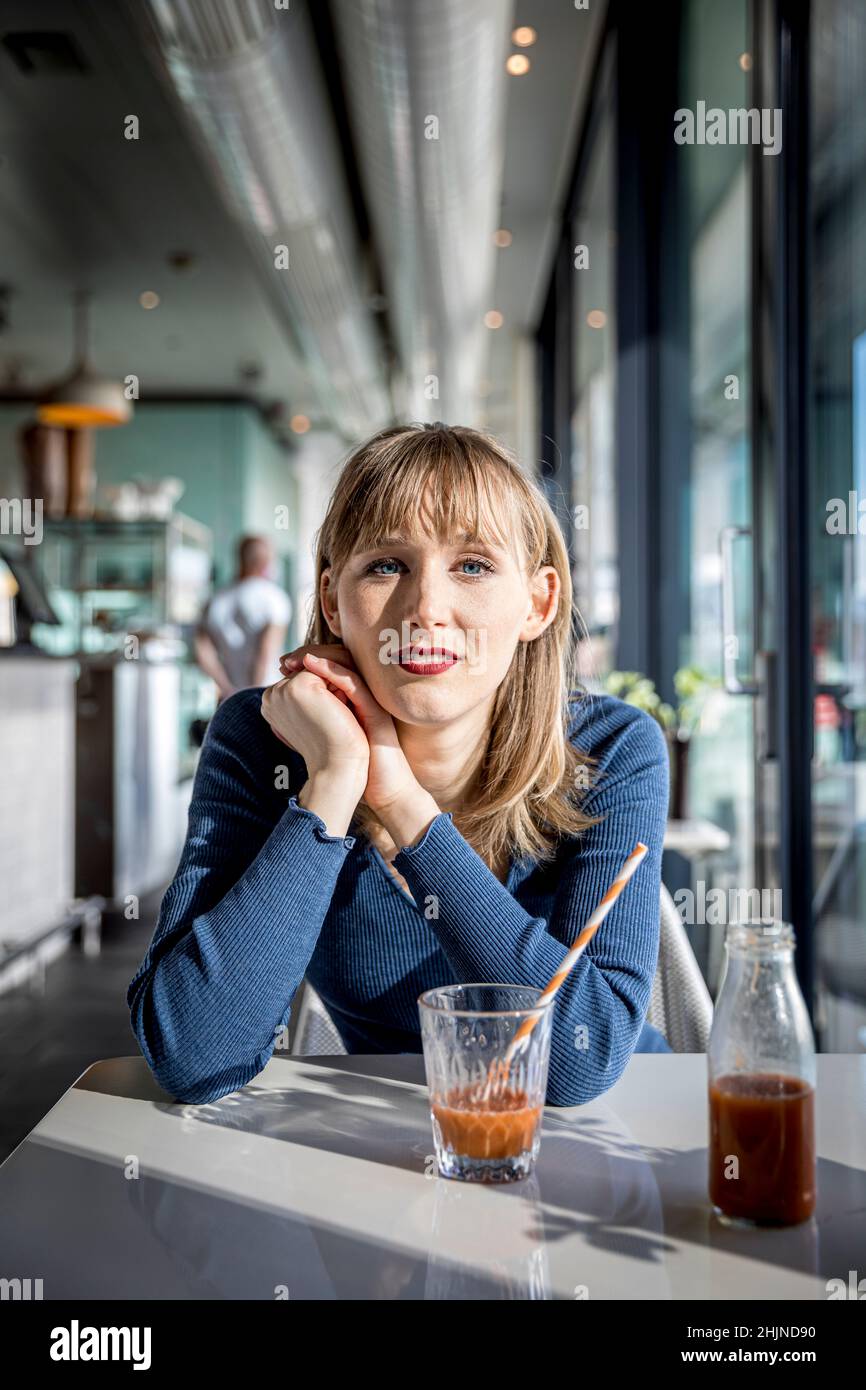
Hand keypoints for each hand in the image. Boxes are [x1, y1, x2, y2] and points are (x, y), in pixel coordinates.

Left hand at [278, 645, 419, 814]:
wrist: (373, 785)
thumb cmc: (349, 764)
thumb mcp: (323, 734)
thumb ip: (311, 716)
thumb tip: (284, 707)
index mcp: (350, 698)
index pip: (330, 666)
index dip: (306, 661)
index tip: (283, 664)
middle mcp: (362, 695)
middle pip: (338, 660)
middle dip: (308, 656)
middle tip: (285, 659)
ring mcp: (370, 700)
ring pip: (347, 665)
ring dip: (319, 657)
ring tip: (296, 658)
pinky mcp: (375, 709)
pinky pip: (353, 681)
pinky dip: (331, 670)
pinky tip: (311, 664)